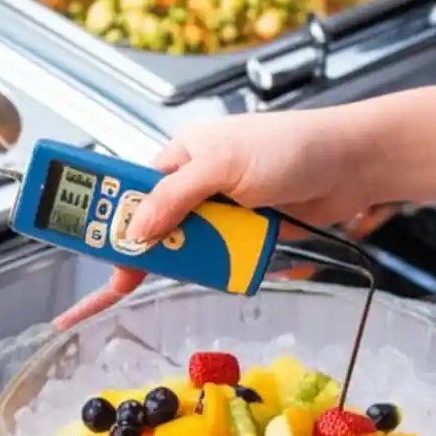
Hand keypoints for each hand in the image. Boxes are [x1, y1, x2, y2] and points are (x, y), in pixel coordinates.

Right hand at [53, 109, 379, 328]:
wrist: (355, 166)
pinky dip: (222, 267)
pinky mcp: (246, 236)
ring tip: (196, 265)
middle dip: (139, 255)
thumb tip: (136, 231)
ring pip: (186, 251)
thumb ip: (176, 198)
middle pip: (152, 229)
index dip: (104, 218)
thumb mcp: (224, 166)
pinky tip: (232, 266)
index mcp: (181, 157)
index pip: (130, 190)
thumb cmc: (294, 147)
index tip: (81, 242)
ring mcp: (221, 213)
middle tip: (115, 289)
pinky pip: (220, 261)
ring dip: (191, 261)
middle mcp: (196, 186)